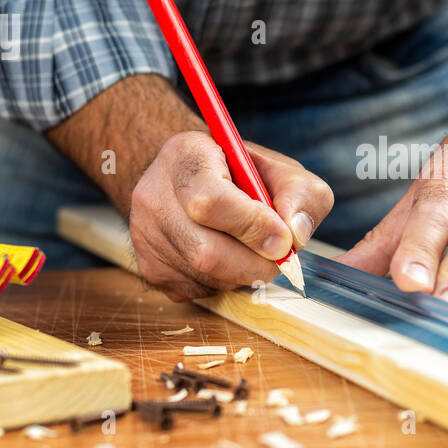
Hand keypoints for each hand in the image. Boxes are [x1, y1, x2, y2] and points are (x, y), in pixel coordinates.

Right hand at [45, 75, 334, 300]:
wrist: (190, 179)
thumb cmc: (240, 173)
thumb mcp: (280, 168)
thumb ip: (301, 194)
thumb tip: (295, 235)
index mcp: (186, 157)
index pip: (210, 201)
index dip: (252, 226)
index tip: (283, 240)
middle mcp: (154, 196)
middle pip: (205, 251)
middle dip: (254, 262)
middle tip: (278, 256)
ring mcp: (146, 235)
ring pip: (204, 276)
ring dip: (241, 273)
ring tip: (251, 249)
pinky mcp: (149, 267)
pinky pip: (196, 290)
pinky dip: (224, 282)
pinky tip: (228, 257)